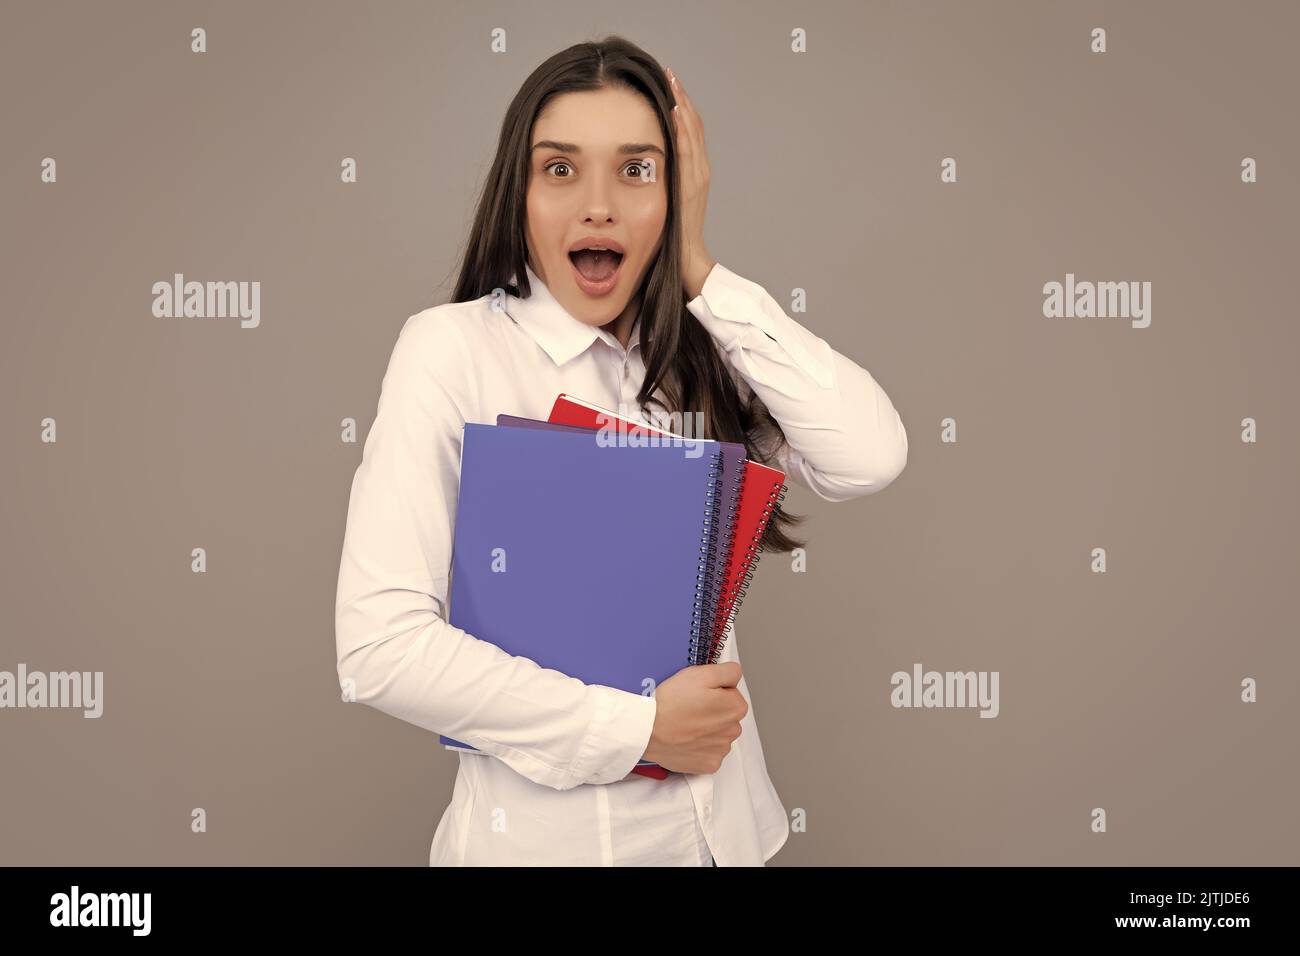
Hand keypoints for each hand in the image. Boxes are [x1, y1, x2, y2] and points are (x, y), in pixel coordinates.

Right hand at [642, 661, 746, 773]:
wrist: (648, 730)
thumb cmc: (672, 701)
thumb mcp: (701, 674)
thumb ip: (728, 672)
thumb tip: (735, 677)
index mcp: (735, 707)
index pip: (732, 693)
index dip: (715, 691)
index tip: (698, 694)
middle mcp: (734, 731)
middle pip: (726, 715)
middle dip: (713, 710)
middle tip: (690, 708)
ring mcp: (721, 750)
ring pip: (718, 734)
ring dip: (707, 730)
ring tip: (686, 724)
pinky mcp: (709, 764)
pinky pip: (709, 752)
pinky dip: (700, 747)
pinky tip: (687, 740)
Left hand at [667, 67, 716, 299]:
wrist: (688, 263)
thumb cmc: (669, 242)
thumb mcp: (658, 207)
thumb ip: (652, 188)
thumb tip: (632, 175)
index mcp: (691, 176)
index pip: (688, 134)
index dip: (679, 110)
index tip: (668, 88)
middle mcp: (699, 173)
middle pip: (693, 126)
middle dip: (682, 100)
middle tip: (670, 75)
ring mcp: (698, 178)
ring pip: (693, 133)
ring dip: (683, 107)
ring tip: (673, 83)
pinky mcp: (693, 186)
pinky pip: (689, 150)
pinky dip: (683, 129)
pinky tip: (674, 111)